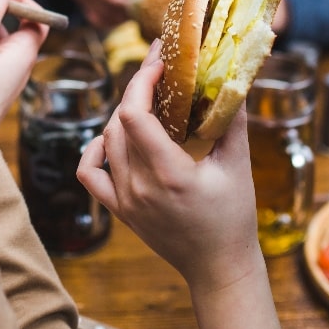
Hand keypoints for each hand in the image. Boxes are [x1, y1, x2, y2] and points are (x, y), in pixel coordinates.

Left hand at [77, 43, 262, 290]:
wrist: (217, 266)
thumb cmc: (233, 216)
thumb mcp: (238, 165)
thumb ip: (232, 120)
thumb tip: (233, 78)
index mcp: (169, 174)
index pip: (135, 114)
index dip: (142, 80)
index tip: (160, 63)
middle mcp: (139, 186)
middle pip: (119, 121)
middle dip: (136, 88)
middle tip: (158, 70)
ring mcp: (124, 200)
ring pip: (106, 140)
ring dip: (122, 113)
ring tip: (147, 99)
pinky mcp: (119, 210)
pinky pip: (90, 173)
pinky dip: (96, 149)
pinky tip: (114, 138)